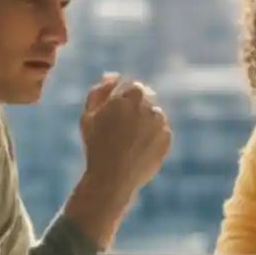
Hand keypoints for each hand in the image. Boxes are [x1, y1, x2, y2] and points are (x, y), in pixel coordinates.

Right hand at [65, 74, 170, 247]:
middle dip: (137, 108)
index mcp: (130, 96)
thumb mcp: (88, 116)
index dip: (125, 99)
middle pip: (147, 98)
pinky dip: (152, 137)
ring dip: (146, 121)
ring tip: (129, 140)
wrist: (112, 178)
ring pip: (155, 114)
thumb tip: (112, 76)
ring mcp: (160, 123)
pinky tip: (138, 149)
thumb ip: (99, 91)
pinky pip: (161, 131)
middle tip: (123, 127)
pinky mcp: (167, 138)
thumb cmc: (96, 145)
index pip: (134, 87)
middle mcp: (149, 106)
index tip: (117, 113)